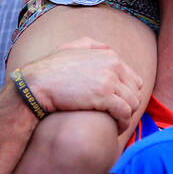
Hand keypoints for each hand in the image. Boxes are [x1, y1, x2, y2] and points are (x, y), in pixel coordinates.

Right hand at [19, 38, 143, 134]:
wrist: (37, 84)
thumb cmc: (50, 69)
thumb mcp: (70, 48)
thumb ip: (91, 45)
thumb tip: (106, 48)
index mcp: (109, 55)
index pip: (133, 79)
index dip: (127, 94)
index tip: (118, 105)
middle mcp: (113, 65)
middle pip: (136, 92)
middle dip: (128, 105)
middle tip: (117, 117)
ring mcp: (110, 80)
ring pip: (133, 103)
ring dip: (126, 116)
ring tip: (116, 124)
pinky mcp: (105, 97)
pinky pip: (125, 113)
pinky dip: (122, 123)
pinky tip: (115, 128)